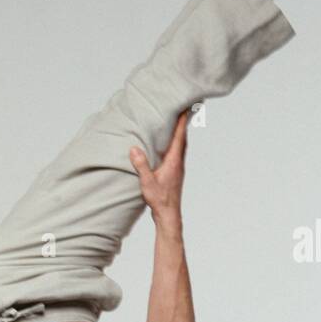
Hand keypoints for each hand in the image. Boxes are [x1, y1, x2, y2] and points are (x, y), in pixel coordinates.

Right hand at [130, 108, 190, 228]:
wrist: (169, 215)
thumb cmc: (160, 200)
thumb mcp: (147, 182)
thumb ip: (141, 165)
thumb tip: (134, 149)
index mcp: (174, 161)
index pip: (179, 136)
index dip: (182, 120)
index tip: (186, 106)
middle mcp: (179, 162)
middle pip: (183, 137)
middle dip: (183, 122)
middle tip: (184, 108)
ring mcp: (178, 167)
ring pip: (181, 145)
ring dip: (180, 132)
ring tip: (177, 122)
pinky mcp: (175, 172)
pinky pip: (177, 152)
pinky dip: (176, 143)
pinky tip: (169, 145)